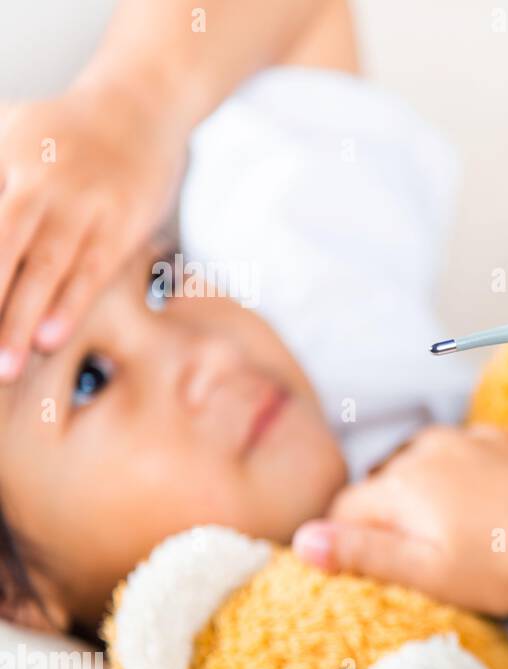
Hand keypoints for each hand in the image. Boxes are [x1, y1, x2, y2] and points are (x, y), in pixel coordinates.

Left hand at [0, 84, 188, 379]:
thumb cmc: (61, 130)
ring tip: (5, 366)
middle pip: (0, 251)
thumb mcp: (4, 131)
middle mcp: (37, 180)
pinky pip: (94, 271)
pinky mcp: (122, 222)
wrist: (137, 108)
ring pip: (46, 269)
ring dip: (22, 320)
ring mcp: (83, 202)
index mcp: (2, 158)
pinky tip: (54, 338)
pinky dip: (73, 305)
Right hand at [292, 426, 507, 615]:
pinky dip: (475, 474)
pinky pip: (478, 451)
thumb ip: (360, 553)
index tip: (366, 566)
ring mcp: (478, 439)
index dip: (348, 538)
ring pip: (433, 460)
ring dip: (432, 488)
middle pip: (389, 480)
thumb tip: (300, 541)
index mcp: (404, 484)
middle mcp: (434, 449)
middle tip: (420, 555)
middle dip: (392, 513)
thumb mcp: (424, 572)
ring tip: (458, 532)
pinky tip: (495, 507)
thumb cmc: (500, 569)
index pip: (348, 506)